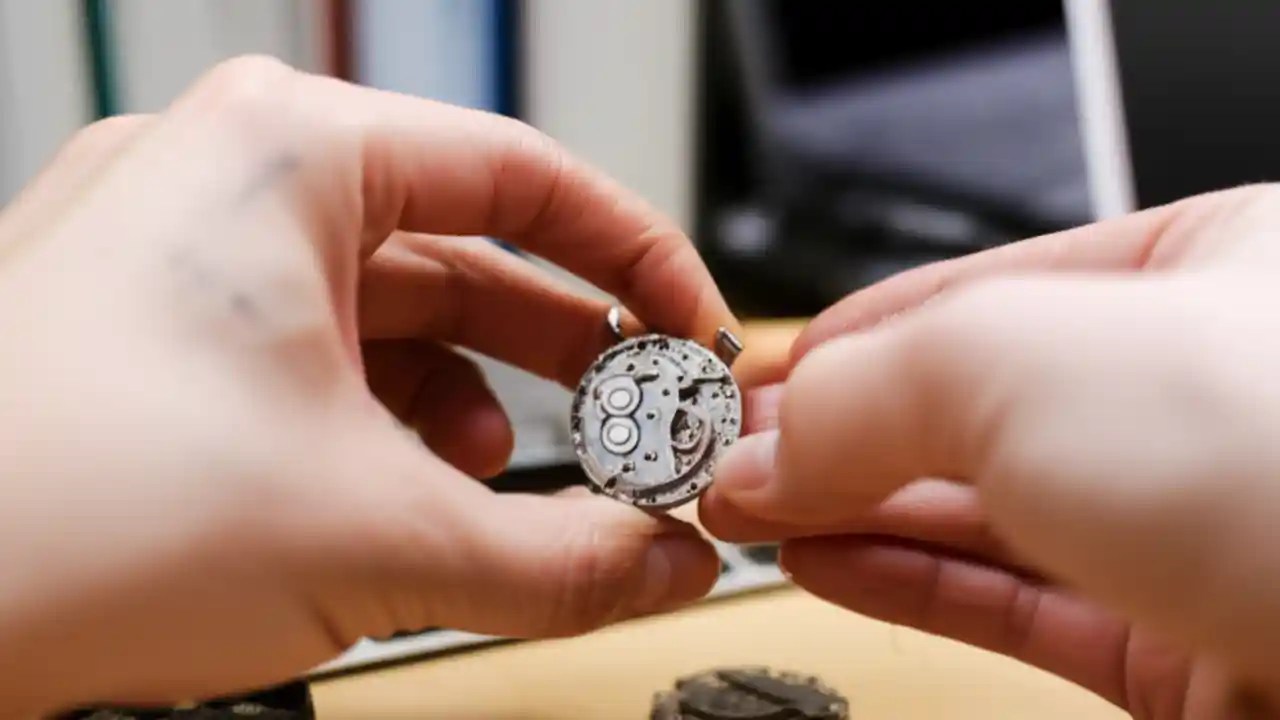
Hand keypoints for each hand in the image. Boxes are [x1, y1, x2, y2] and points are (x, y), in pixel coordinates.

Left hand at [0, 56, 728, 714]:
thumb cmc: (58, 516)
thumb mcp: (377, 537)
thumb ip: (562, 559)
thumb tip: (666, 565)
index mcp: (288, 157)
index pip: (530, 176)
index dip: (637, 262)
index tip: (688, 332)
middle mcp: (224, 177)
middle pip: (463, 245)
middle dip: (565, 349)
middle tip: (637, 420)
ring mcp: (174, 251)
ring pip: (385, 306)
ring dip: (474, 394)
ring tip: (514, 474)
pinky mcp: (146, 330)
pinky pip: (311, 350)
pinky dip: (382, 416)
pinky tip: (407, 486)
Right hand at [703, 185, 1279, 717]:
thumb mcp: (1030, 365)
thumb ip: (874, 391)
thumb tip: (764, 447)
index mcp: (1200, 271)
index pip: (967, 294)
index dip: (843, 340)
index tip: (748, 393)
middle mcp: (1198, 399)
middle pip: (968, 407)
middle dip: (840, 435)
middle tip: (730, 467)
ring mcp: (1195, 529)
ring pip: (986, 512)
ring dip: (859, 514)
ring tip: (758, 517)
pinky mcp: (1191, 651)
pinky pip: (1020, 603)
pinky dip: (913, 584)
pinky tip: (835, 563)